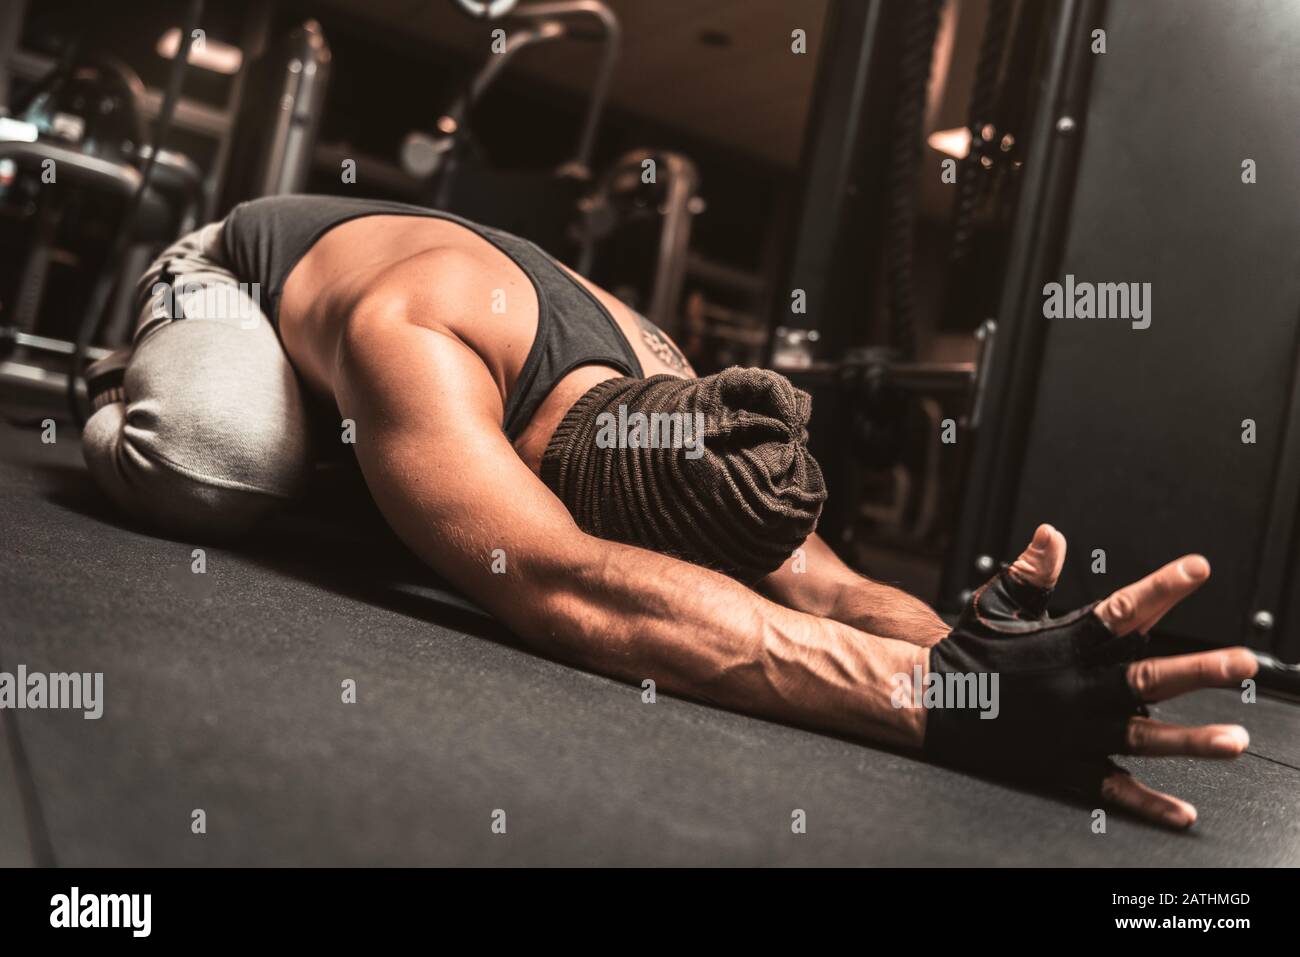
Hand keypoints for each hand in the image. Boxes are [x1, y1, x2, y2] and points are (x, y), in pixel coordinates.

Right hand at [926, 524, 1256, 828]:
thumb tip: (1053, 535)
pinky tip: (1182, 812)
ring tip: (1233, 740)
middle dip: (1198, 670)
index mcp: (1062, 644)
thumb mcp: (995, 604)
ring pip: (1140, 736)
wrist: (931, 704)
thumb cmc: (967, 651)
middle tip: (1242, 662)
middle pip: (1145, 677)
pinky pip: (1111, 787)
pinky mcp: (1063, 764)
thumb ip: (1030, 571)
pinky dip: (1147, 803)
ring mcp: (1072, 730)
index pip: (1121, 610)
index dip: (1161, 587)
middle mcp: (1074, 688)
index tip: (1198, 569)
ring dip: (1190, 740)